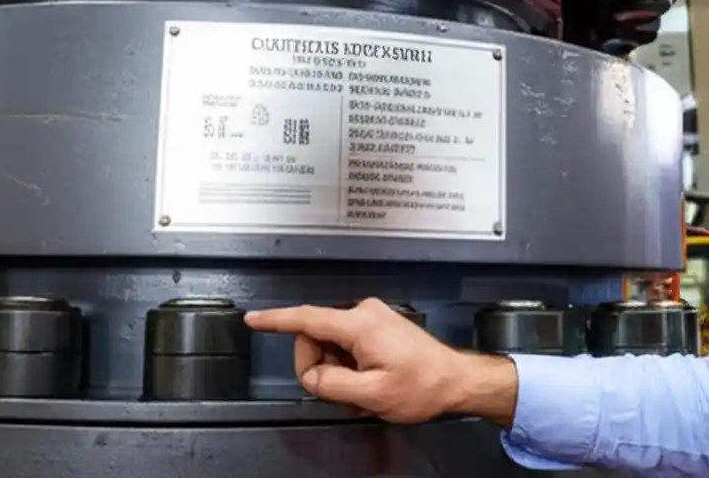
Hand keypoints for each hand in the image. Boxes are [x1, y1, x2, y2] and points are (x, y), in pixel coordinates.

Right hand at [245, 297, 518, 424]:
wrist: (455, 380)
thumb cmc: (420, 387)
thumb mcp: (371, 394)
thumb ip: (332, 383)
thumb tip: (311, 376)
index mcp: (359, 325)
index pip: (307, 319)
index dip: (276, 320)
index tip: (253, 319)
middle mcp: (363, 312)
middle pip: (316, 337)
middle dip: (319, 367)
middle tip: (342, 395)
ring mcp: (371, 317)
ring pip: (330, 344)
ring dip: (336, 370)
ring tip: (361, 393)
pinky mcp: (378, 325)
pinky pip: (346, 344)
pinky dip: (348, 365)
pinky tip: (366, 384)